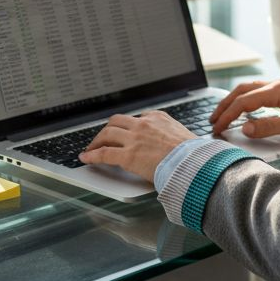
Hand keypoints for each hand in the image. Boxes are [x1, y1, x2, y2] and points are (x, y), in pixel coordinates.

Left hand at [79, 111, 195, 180]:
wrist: (193, 163)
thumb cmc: (193, 155)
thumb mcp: (184, 136)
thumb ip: (172, 135)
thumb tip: (173, 146)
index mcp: (158, 117)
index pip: (137, 118)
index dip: (127, 126)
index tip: (123, 132)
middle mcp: (144, 124)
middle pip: (117, 121)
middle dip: (107, 130)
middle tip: (102, 139)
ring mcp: (134, 138)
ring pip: (107, 133)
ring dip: (97, 141)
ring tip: (92, 148)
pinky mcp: (128, 155)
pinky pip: (104, 153)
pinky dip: (92, 155)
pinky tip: (86, 158)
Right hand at [211, 80, 279, 138]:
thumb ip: (268, 127)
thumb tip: (244, 129)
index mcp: (276, 91)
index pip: (243, 102)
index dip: (227, 116)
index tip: (216, 128)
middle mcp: (277, 85)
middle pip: (242, 91)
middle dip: (225, 105)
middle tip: (212, 120)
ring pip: (250, 90)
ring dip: (235, 101)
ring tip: (224, 114)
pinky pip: (260, 93)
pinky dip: (247, 100)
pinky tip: (247, 110)